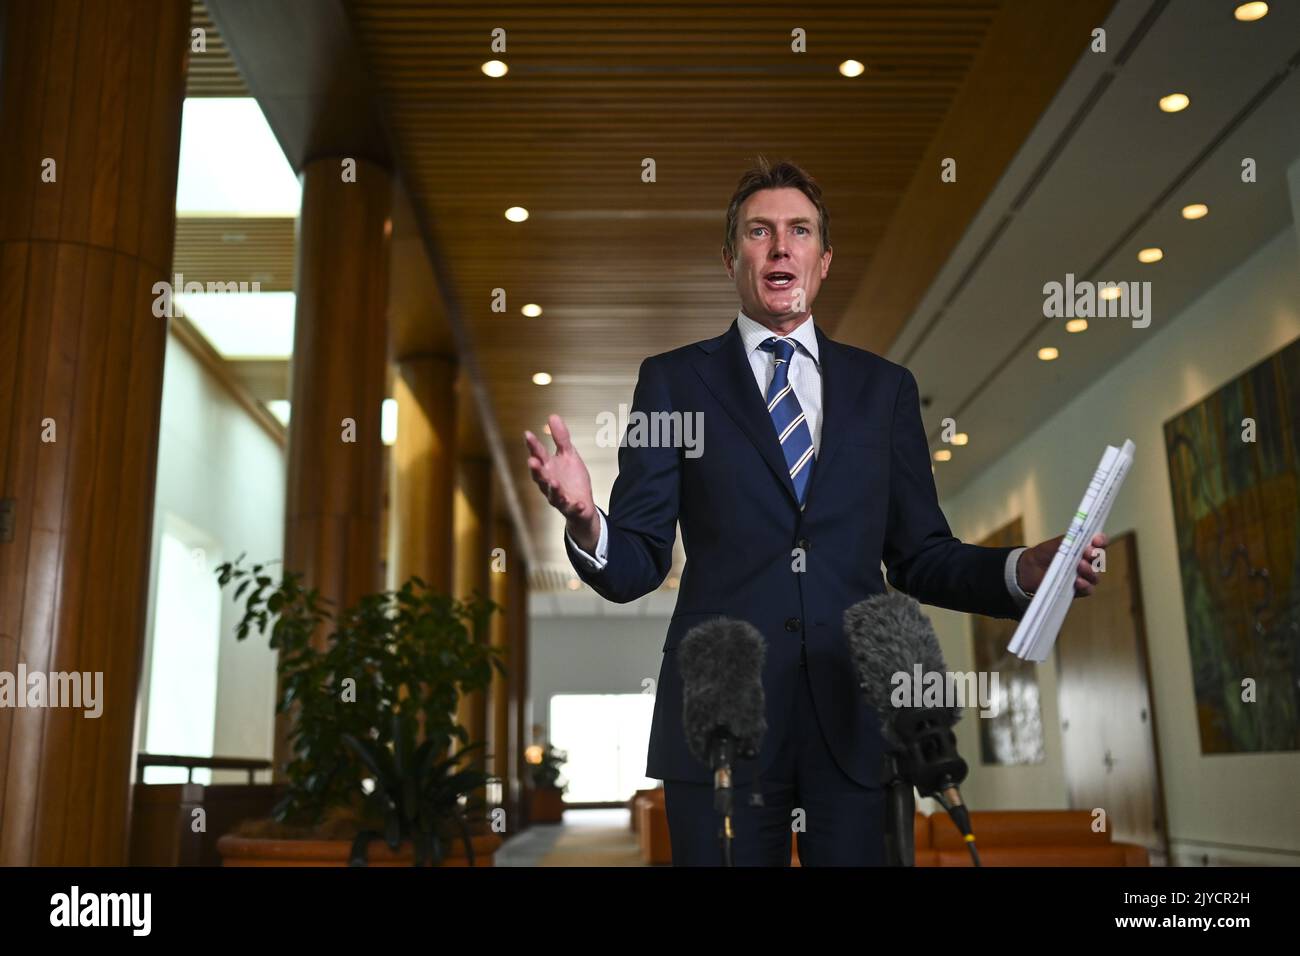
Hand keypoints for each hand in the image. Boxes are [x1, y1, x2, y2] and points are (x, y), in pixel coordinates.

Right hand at [525, 414, 599, 550]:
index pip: (539, 454)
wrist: (582, 505)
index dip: (532, 445)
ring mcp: (559, 497)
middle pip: (540, 476)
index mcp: (548, 468)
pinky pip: (572, 508)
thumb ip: (561, 438)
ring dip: (553, 488)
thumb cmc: (571, 479)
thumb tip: (552, 416)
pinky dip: (575, 506)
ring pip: (553, 494)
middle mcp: (549, 483)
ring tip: (554, 482)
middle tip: (532, 461)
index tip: (527, 434)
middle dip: (536, 470)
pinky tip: (579, 504)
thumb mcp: (568, 455)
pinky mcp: (571, 508)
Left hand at [1017, 532, 1107, 597]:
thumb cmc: (1046, 553)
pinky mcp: (1078, 589)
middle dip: (1095, 555)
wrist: (1031, 568)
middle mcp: (1089, 562)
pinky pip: (1088, 589)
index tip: (1096, 540)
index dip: (1101, 541)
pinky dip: (1085, 585)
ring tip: (1080, 566)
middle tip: (1087, 552)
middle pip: (1099, 560)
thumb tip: (1084, 543)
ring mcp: (1084, 577)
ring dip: (1090, 570)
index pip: (1100, 543)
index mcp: (1086, 548)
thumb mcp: (1057, 543)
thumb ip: (1070, 541)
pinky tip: (1078, 582)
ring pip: (1095, 576)